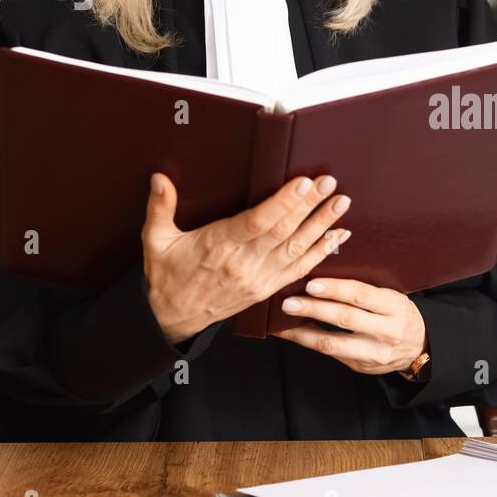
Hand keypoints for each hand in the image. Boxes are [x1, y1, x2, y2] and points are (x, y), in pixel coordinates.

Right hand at [142, 172, 351, 344]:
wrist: (172, 318)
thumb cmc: (166, 276)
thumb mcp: (155, 241)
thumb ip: (160, 208)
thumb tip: (159, 178)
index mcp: (218, 246)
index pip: (258, 222)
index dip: (283, 203)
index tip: (303, 183)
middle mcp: (243, 263)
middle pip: (284, 232)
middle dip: (310, 207)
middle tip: (330, 184)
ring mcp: (259, 278)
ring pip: (297, 250)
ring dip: (322, 226)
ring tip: (341, 203)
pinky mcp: (268, 289)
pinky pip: (299, 270)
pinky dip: (321, 252)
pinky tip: (338, 236)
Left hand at [272, 279, 427, 376]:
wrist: (418, 347)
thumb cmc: (397, 314)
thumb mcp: (391, 297)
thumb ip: (365, 291)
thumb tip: (324, 273)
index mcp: (394, 306)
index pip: (361, 295)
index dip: (335, 289)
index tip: (311, 283)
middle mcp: (386, 330)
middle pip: (345, 318)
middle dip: (314, 309)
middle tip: (289, 302)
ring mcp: (374, 352)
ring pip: (334, 343)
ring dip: (304, 332)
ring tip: (284, 321)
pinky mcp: (362, 366)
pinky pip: (331, 354)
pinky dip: (309, 342)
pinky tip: (294, 333)